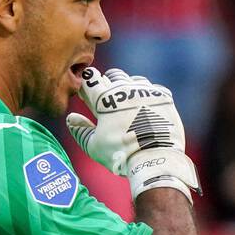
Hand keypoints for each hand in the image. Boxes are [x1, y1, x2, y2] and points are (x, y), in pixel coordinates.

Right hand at [66, 67, 200, 203]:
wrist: (154, 158)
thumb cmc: (120, 154)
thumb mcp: (94, 146)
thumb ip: (80, 130)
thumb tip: (71, 118)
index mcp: (103, 99)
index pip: (90, 80)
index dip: (87, 85)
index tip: (87, 94)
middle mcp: (124, 89)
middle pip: (113, 76)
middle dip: (108, 84)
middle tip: (108, 101)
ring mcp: (145, 91)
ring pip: (133, 80)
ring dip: (128, 88)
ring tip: (127, 104)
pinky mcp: (163, 97)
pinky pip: (152, 88)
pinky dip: (146, 95)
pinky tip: (144, 107)